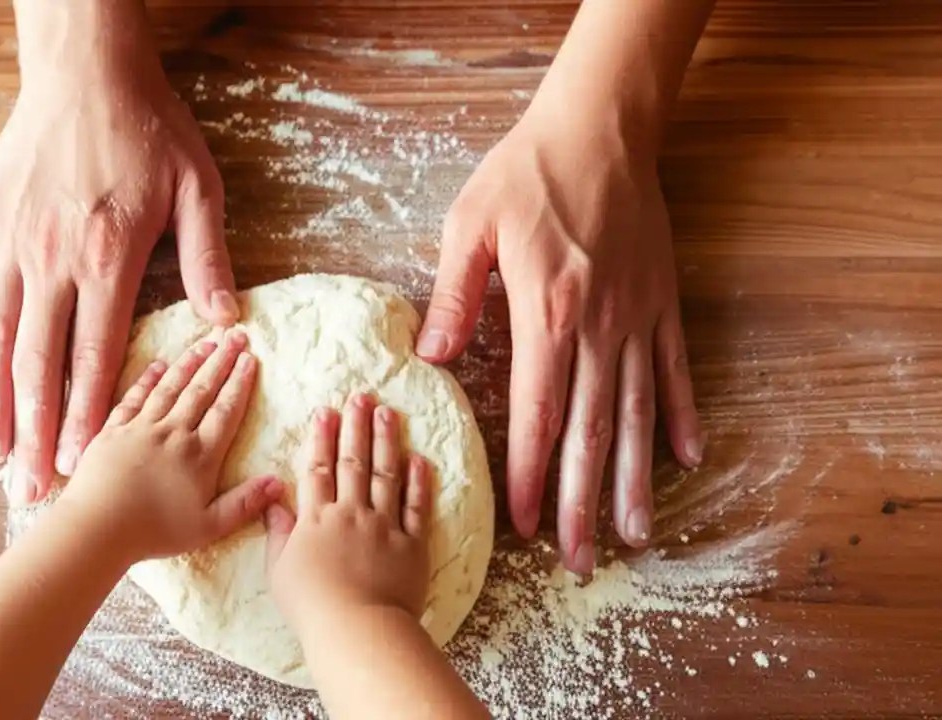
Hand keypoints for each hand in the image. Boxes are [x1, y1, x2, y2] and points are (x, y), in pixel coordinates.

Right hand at [0, 7, 235, 504]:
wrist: (86, 68)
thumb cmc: (148, 127)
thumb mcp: (197, 188)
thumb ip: (207, 259)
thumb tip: (226, 322)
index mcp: (106, 260)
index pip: (93, 359)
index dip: (83, 419)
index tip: (76, 468)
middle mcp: (50, 261)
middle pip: (36, 364)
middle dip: (33, 433)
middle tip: (28, 488)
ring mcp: (10, 245)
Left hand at [63, 331, 282, 560]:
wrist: (98, 527)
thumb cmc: (155, 532)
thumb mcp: (209, 527)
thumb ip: (244, 503)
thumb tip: (278, 483)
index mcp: (200, 455)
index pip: (226, 411)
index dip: (240, 383)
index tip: (250, 358)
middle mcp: (174, 433)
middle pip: (202, 390)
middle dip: (221, 361)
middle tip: (234, 335)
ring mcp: (141, 428)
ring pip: (171, 387)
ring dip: (190, 363)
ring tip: (205, 343)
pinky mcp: (113, 431)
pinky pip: (134, 397)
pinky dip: (147, 379)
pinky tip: (158, 365)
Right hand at [264, 394, 432, 630]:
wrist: (356, 628)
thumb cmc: (312, 606)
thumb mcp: (279, 570)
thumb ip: (278, 533)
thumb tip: (272, 502)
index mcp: (317, 519)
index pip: (318, 469)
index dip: (321, 437)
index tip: (325, 411)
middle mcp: (351, 513)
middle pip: (353, 462)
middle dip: (355, 426)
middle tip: (360, 396)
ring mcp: (384, 526)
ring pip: (385, 474)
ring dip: (386, 441)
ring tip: (388, 412)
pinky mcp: (412, 544)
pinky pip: (417, 507)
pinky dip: (419, 482)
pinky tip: (419, 459)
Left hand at [417, 101, 701, 573]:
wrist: (601, 128)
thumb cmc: (526, 173)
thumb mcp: (470, 225)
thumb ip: (453, 295)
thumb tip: (432, 357)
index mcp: (546, 312)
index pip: (539, 412)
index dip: (534, 474)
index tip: (528, 524)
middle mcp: (598, 326)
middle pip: (591, 431)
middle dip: (582, 501)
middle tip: (578, 559)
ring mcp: (637, 318)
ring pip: (637, 414)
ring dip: (633, 478)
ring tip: (633, 533)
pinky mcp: (662, 303)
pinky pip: (675, 370)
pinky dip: (681, 416)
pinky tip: (687, 458)